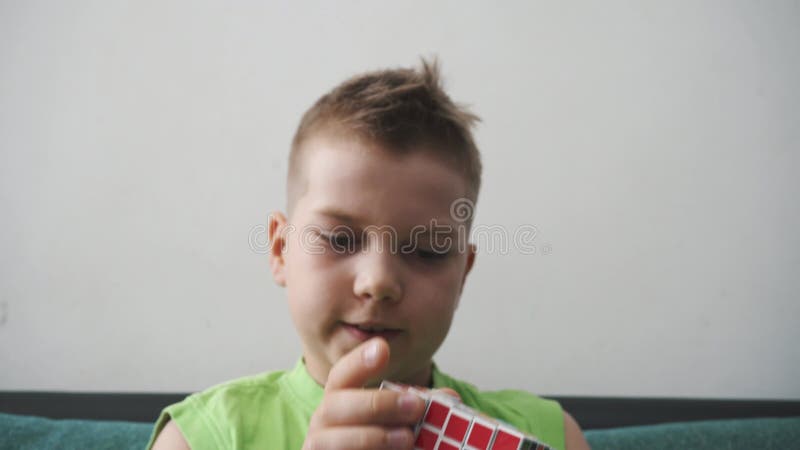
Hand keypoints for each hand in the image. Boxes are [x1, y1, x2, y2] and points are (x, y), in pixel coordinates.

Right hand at [303, 337, 425, 449]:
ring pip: (335, 440)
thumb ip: (418, 405)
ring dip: (372, 437)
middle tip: (415, 405)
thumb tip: (451, 397)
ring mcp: (321, 446)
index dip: (359, 361)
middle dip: (377, 404)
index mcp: (339, 399)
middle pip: (337, 405)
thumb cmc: (378, 438)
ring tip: (406, 438)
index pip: (342, 374)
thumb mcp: (399, 418)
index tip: (382, 348)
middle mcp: (324, 421)